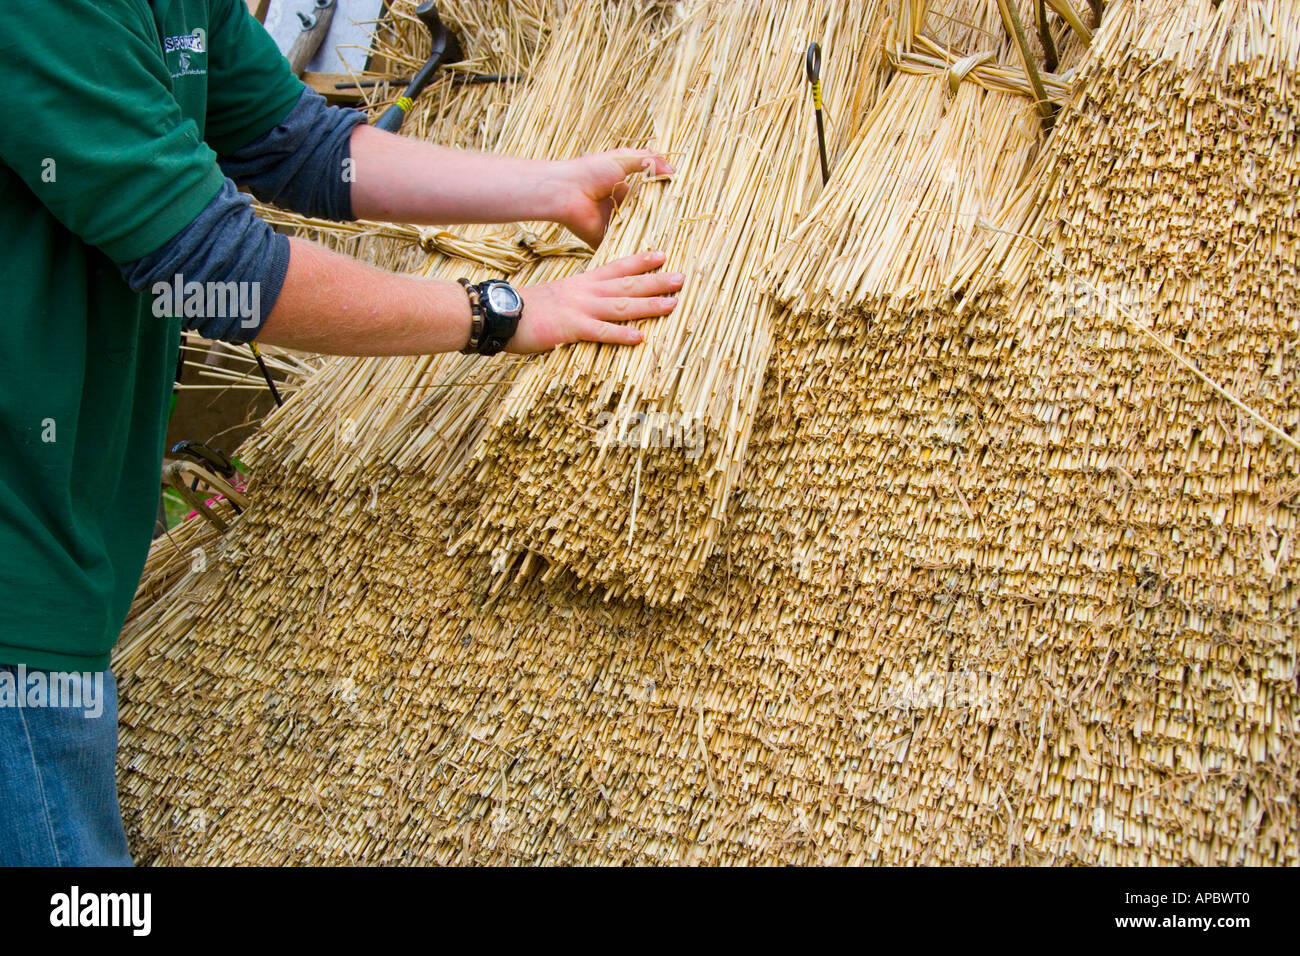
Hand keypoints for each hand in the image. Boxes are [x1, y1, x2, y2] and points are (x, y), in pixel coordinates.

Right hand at [509, 250, 683, 353]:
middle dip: (656, 281)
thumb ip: (575, 300)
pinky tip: (641, 337)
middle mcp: (585, 292)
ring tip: (673, 304)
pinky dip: (621, 335)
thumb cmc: (525, 309)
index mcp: (582, 283)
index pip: (617, 268)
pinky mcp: (571, 329)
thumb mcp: (555, 297)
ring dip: (649, 305)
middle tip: (682, 278)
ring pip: (621, 306)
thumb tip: (588, 306)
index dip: (640, 261)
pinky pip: (600, 332)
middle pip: (627, 285)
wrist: (500, 312)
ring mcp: (580, 309)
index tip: (662, 254)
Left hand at [549, 149, 675, 247]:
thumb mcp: (623, 158)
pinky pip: (622, 248)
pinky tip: (653, 256)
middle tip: (680, 228)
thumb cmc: (591, 171)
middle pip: (646, 218)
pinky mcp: (605, 241)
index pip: (650, 197)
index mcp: (625, 190)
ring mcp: (613, 226)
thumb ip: (649, 160)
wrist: (566, 192)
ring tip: (672, 243)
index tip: (682, 206)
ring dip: (650, 238)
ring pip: (636, 234)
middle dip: (660, 223)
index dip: (664, 201)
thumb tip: (674, 169)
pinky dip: (633, 252)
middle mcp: (621, 209)